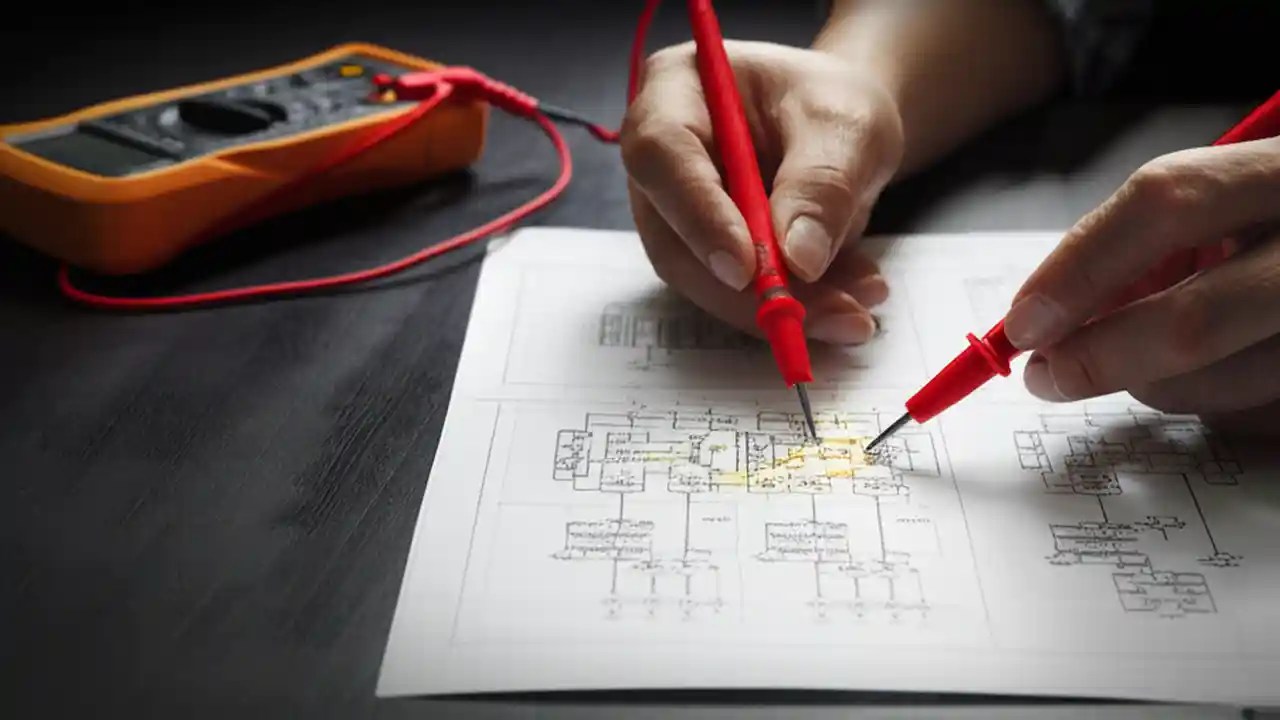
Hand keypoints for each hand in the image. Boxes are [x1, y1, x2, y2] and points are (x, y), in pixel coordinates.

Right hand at [619, 40, 904, 344]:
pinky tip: (843, 303)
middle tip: (829, 312)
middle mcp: (656, 157)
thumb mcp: (846, 127)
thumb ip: (824, 184)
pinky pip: (730, 294)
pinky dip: (790, 307)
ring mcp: (670, 211)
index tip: (746, 268)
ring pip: (703, 279)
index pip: (661, 155)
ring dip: (778, 307)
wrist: (839, 127)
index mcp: (673, 90)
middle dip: (749, 290)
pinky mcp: (698, 253)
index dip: (698, 216)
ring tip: (853, 312)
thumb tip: (798, 259)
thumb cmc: (832, 104)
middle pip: (674, 236)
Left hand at [1003, 137, 1279, 433]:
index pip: (1168, 201)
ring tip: (1155, 356)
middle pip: (1194, 319)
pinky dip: (1219, 406)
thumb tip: (1046, 313)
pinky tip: (1230, 369)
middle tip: (1047, 376)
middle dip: (1100, 359)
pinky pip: (1257, 420)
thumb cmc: (1277, 223)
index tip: (1023, 321)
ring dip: (1159, 385)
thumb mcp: (1232, 198)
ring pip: (1222, 387)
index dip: (1079, 266)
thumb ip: (1154, 234)